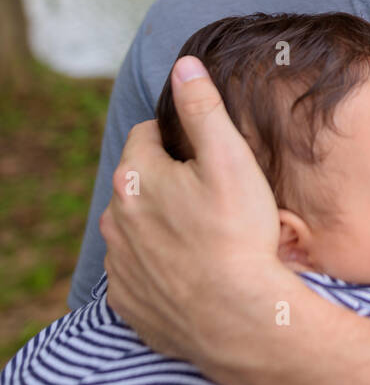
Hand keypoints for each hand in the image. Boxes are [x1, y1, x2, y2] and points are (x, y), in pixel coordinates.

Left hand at [100, 56, 285, 364]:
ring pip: (137, 228)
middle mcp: (114, 220)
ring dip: (161, 225)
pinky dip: (160, 268)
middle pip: (140, 184)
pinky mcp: (128, 303)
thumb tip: (184, 65)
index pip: (147, 137)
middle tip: (214, 198)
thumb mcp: (230, 158)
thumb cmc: (239, 234)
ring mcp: (119, 265)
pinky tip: (193, 272)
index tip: (209, 158)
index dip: (180, 141)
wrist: (240, 319)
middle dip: (168, 183)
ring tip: (206, 237)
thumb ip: (203, 107)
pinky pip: (140, 273)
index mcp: (134, 178)